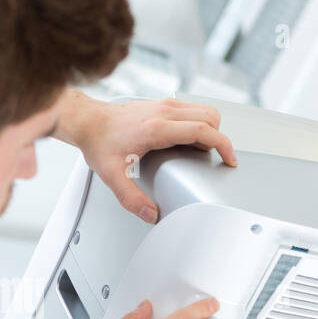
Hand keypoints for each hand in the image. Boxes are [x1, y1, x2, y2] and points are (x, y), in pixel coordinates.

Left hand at [55, 90, 236, 222]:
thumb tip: (150, 214)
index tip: (230, 159)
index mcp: (157, 128)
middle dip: (220, 137)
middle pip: (210, 116)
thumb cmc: (99, 142)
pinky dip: (199, 123)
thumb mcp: (112, 175)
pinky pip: (192, 110)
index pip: (203, 129)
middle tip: (219, 157)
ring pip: (204, 110)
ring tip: (205, 149)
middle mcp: (163, 112)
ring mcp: (164, 105)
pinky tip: (190, 139)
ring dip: (211, 129)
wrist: (87, 121)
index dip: (223, 144)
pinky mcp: (162, 104)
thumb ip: (131, 198)